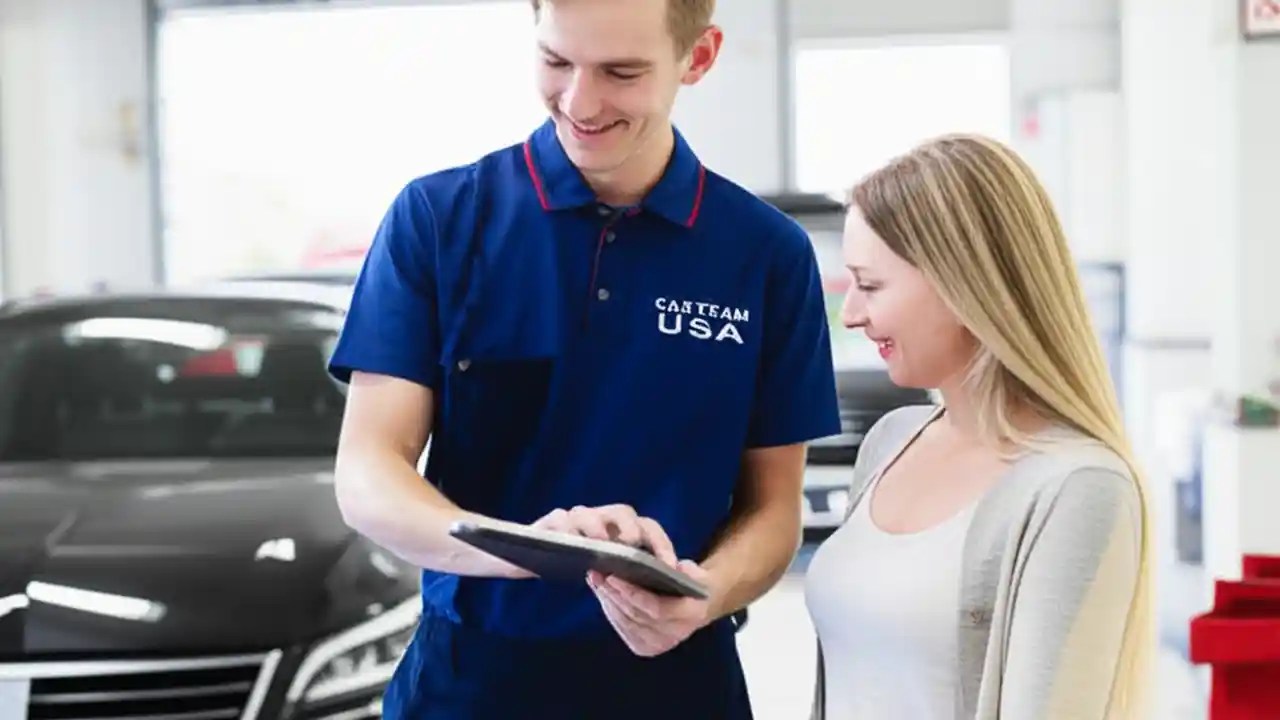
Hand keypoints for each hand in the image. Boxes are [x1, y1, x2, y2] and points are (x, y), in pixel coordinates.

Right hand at [530, 503, 678, 565]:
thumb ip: (627, 576)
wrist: (526, 558)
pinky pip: (557, 520)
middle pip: (622, 513)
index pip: (647, 528)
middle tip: (635, 547)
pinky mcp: (547, 525)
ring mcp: (572, 519)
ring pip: (587, 513)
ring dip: (595, 526)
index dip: (660, 544)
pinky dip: (563, 529)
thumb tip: (661, 587)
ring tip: (602, 544)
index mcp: (618, 529)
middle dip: (632, 529)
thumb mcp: (605, 571)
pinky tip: (568, 545)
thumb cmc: (572, 565)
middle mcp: (599, 519)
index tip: (670, 565)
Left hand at [587, 560, 713, 656]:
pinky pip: (622, 628)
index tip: (613, 577)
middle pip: (636, 616)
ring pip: (626, 622)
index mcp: (691, 614)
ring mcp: (659, 644)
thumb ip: (687, 570)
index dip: (633, 594)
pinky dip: (610, 610)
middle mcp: (675, 634)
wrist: (694, 606)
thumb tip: (672, 568)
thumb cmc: (690, 583)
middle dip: (614, 594)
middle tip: (597, 574)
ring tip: (595, 580)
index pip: (657, 609)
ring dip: (608, 601)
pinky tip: (602, 594)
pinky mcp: (645, 648)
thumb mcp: (693, 571)